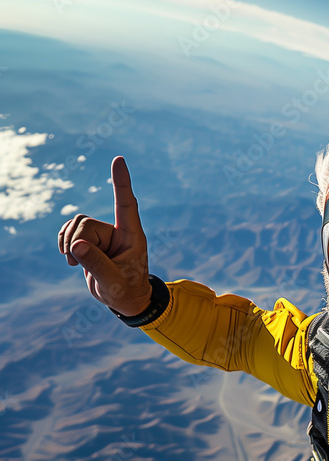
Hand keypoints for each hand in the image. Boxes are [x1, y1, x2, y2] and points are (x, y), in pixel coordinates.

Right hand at [58, 156, 151, 315]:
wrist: (124, 301)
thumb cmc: (126, 292)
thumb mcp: (112, 282)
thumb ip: (95, 264)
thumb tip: (75, 245)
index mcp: (132, 236)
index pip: (127, 204)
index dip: (121, 182)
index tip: (118, 160)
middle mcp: (117, 231)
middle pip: (85, 223)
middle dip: (76, 243)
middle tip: (76, 263)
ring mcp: (103, 235)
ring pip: (75, 225)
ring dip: (68, 244)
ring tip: (74, 263)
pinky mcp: (90, 241)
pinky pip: (69, 231)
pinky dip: (64, 242)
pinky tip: (70, 258)